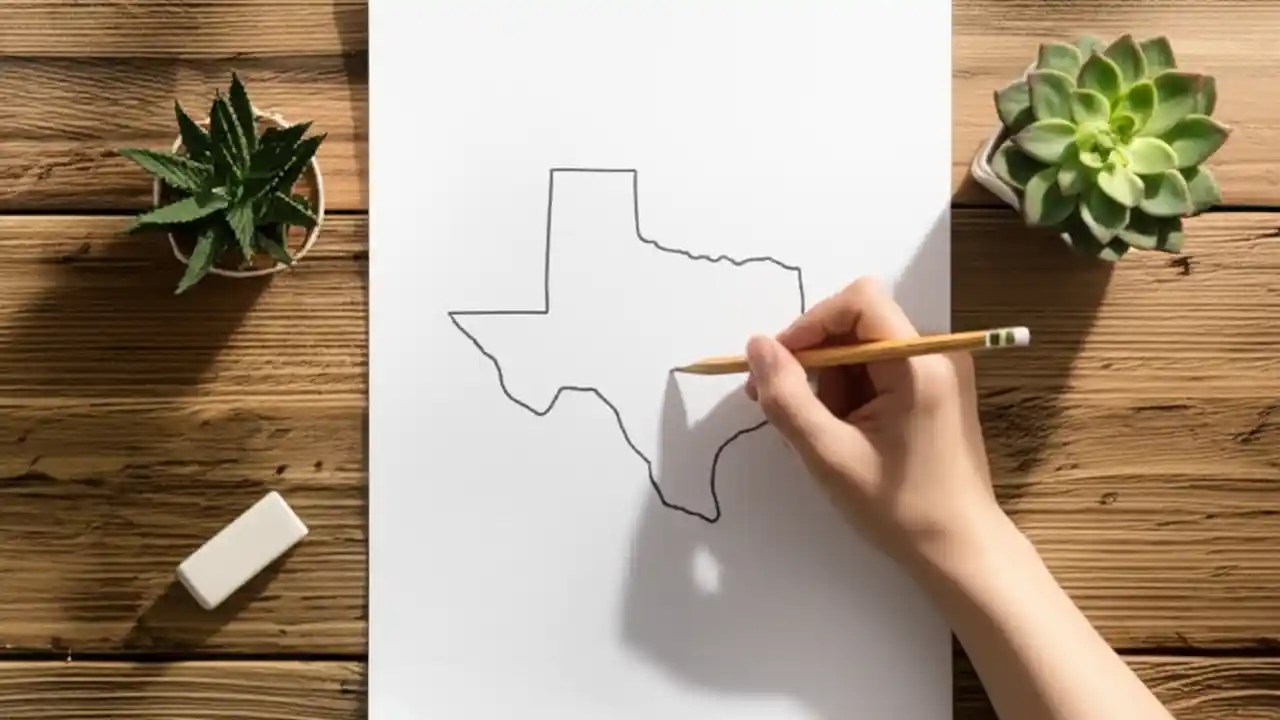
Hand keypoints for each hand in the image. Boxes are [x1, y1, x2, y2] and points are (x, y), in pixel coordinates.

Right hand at [744, 277, 1005, 572]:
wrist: (960, 551)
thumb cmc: (900, 509)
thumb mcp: (830, 455)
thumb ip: (788, 398)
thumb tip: (757, 345)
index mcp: (919, 363)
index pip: (860, 301)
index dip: (811, 323)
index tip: (778, 364)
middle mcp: (935, 355)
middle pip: (858, 324)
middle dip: (813, 358)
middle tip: (779, 402)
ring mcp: (937, 373)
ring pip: (862, 350)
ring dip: (828, 382)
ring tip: (817, 433)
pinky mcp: (933, 392)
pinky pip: (877, 372)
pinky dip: (848, 395)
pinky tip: (838, 434)